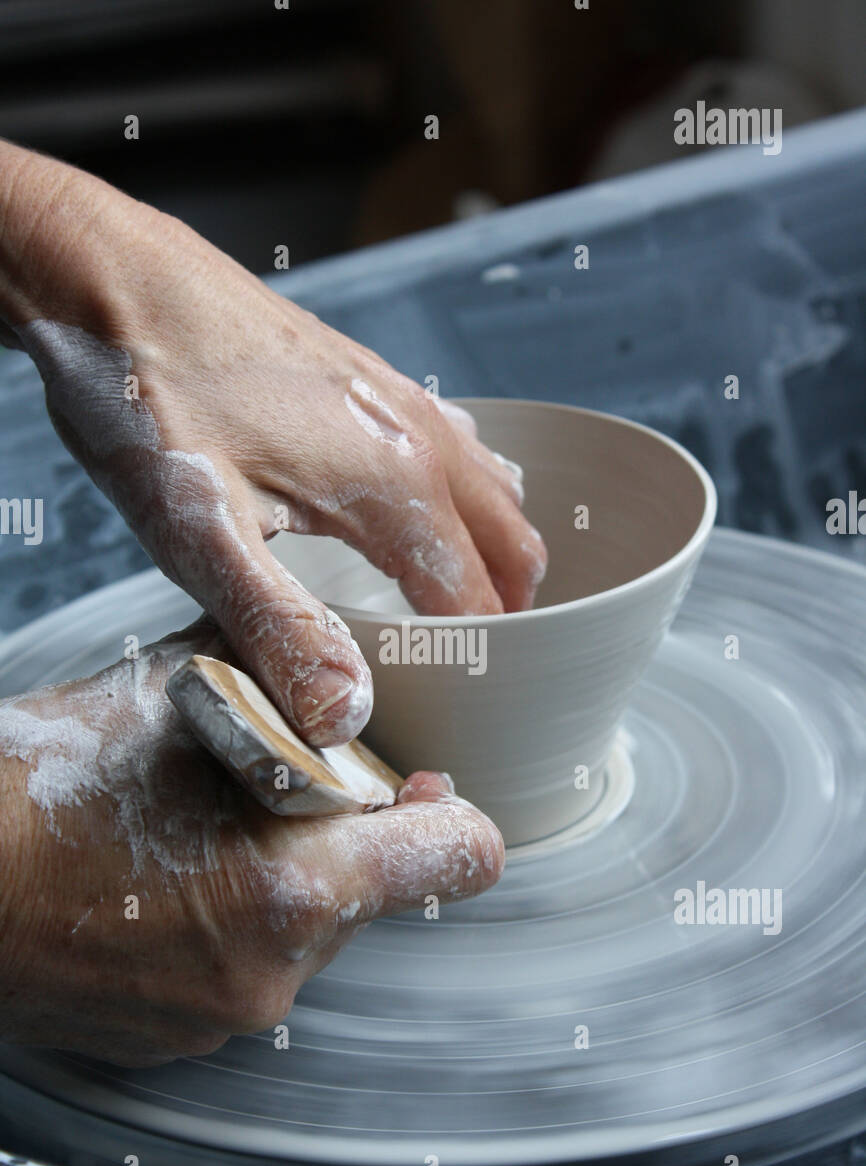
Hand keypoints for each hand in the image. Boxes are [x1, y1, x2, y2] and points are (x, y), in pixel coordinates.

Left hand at [0, 141, 546, 747]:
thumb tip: (344, 714)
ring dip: (492, 561)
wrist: (117, 280)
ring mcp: (403, 402)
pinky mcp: (374, 382)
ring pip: (494, 497)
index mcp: (397, 486)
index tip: (455, 711)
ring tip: (445, 617)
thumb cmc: (151, 402)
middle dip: (507, 620)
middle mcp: (421, 439)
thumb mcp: (204, 537)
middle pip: (512, 550)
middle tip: (460, 678)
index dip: (478, 668)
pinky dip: (466, 506)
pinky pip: (459, 452)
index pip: (481, 603)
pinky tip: (415, 524)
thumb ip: (281, 628)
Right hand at [0, 622, 503, 1066]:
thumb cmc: (41, 790)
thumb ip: (276, 677)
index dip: (453, 815)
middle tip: (276, 790)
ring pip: (307, 936)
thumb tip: (333, 662)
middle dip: (342, 842)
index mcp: (293, 890)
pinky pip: (244, 972)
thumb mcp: (171, 698)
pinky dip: (228, 929)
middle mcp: (275, 973)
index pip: (458, 859)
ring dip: (280, 886)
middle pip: (375, 896)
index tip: (425, 790)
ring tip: (200, 836)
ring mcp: (222, 1018)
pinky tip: (164, 886)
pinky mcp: (176, 1041)